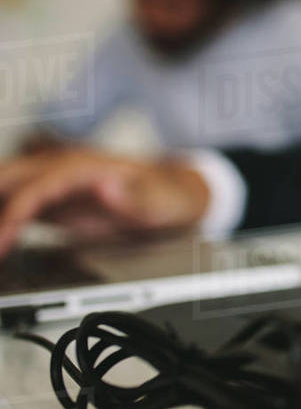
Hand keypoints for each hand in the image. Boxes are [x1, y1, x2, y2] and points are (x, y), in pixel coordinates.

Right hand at [0, 148, 209, 255]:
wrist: (176, 191)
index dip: (14, 213)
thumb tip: (105, 187)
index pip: (38, 187)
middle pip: (12, 177)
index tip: (2, 239)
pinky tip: (1, 241)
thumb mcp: (161, 201)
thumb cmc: (167, 195)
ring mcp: (58, 182)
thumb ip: (136, 197)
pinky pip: (19, 205)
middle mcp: (65, 169)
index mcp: (86, 167)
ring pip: (11, 187)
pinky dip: (5, 219)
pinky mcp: (56, 199)